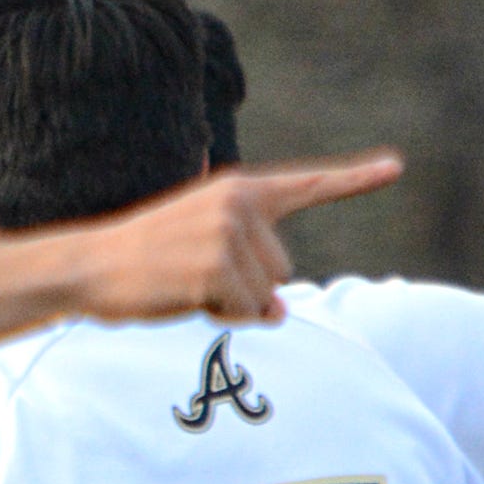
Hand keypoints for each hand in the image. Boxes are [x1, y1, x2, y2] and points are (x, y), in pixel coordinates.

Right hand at [73, 153, 404, 323]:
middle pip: (283, 270)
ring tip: (182, 284)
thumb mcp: (198, 243)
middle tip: (189, 274)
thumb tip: (279, 314)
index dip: (355, 179)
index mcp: (238, 190)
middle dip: (245, 287)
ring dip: (229, 305)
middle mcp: (239, 204)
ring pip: (265, 296)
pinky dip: (218, 315)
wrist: (87, 266)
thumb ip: (248, 267)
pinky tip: (183, 297)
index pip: (307, 185)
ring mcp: (227, 235)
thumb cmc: (143, 260)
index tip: (396, 167)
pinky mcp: (216, 267)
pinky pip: (244, 311)